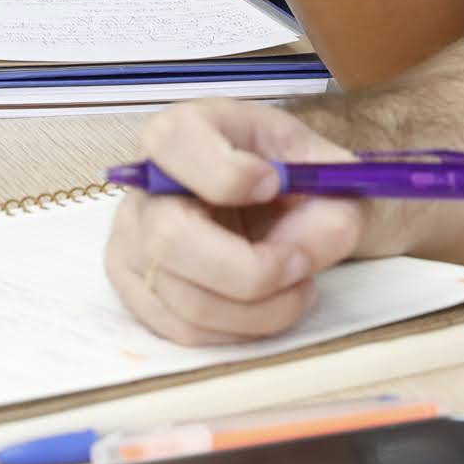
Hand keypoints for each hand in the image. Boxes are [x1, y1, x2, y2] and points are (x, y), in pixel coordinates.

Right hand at [102, 101, 389, 344]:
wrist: (275, 207)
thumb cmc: (287, 175)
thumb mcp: (322, 167)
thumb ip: (332, 198)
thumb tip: (313, 244)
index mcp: (182, 131)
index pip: (173, 143)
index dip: (226, 173)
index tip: (275, 184)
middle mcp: (143, 186)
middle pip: (171, 240)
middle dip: (253, 270)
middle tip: (300, 263)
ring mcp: (131, 243)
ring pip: (186, 300)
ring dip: (260, 309)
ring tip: (297, 286)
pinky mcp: (138, 292)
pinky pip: (187, 332)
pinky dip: (242, 330)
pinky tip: (268, 306)